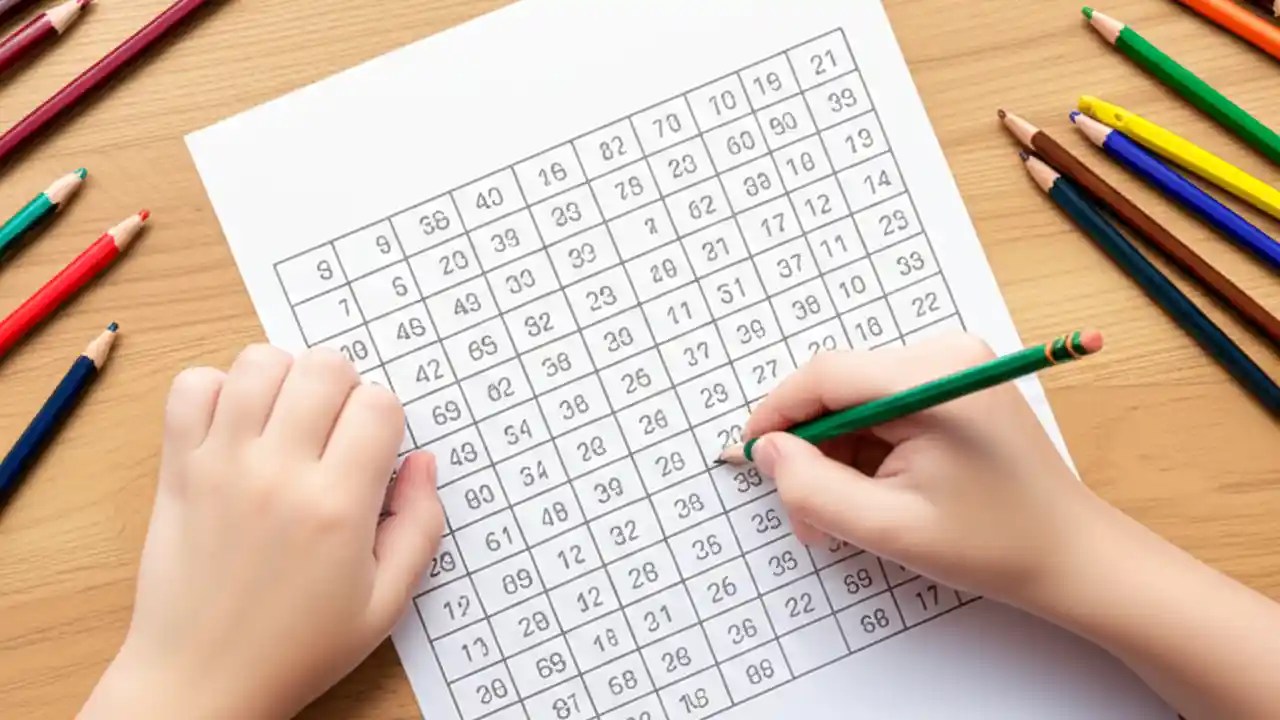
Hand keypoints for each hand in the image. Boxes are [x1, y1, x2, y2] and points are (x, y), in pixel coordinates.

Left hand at [80, 346, 444, 719]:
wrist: (202, 682)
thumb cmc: (297, 649)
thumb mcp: (386, 603)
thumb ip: (419, 526)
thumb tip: (423, 462)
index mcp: (337, 508)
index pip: (377, 404)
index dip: (386, 417)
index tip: (373, 450)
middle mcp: (279, 474)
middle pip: (324, 366)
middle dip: (342, 386)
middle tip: (334, 429)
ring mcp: (221, 465)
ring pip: (259, 361)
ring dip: (283, 377)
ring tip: (286, 418)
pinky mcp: (177, 468)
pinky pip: (190, 386)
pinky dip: (216, 389)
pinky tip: (236, 424)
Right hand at [743, 333, 1106, 610]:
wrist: (1072, 556)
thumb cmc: (995, 544)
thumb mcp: (889, 527)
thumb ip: (814, 489)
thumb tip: (766, 451)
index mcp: (932, 379)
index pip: (825, 375)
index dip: (775, 414)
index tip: (748, 455)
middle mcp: (944, 355)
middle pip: (839, 388)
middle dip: (811, 450)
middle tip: (803, 515)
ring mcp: (953, 367)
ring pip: (857, 402)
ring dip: (836, 457)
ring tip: (840, 519)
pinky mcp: (955, 386)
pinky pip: (883, 408)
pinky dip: (865, 451)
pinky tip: (870, 495)